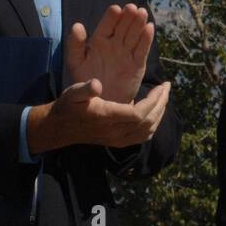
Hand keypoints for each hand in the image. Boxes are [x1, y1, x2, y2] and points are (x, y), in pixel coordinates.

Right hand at [27, 77, 170, 153]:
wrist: (59, 128)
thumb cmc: (67, 106)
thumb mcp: (73, 93)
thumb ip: (85, 89)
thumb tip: (97, 84)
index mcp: (107, 118)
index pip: (139, 114)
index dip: (154, 101)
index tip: (161, 86)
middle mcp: (115, 132)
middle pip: (148, 122)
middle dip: (161, 104)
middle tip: (167, 88)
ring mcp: (117, 140)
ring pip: (147, 132)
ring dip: (159, 114)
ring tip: (164, 98)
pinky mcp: (117, 142)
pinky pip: (142, 137)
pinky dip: (153, 125)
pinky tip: (155, 112)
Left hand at [66, 4, 153, 103]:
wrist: (100, 101)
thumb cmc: (85, 80)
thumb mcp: (76, 62)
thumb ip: (74, 45)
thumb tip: (77, 25)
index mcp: (99, 41)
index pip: (106, 25)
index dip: (111, 17)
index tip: (116, 9)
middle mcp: (114, 44)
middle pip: (123, 27)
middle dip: (128, 17)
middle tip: (132, 8)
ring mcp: (127, 53)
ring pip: (134, 35)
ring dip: (139, 24)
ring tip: (143, 13)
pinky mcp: (137, 63)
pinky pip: (142, 50)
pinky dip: (146, 39)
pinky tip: (150, 27)